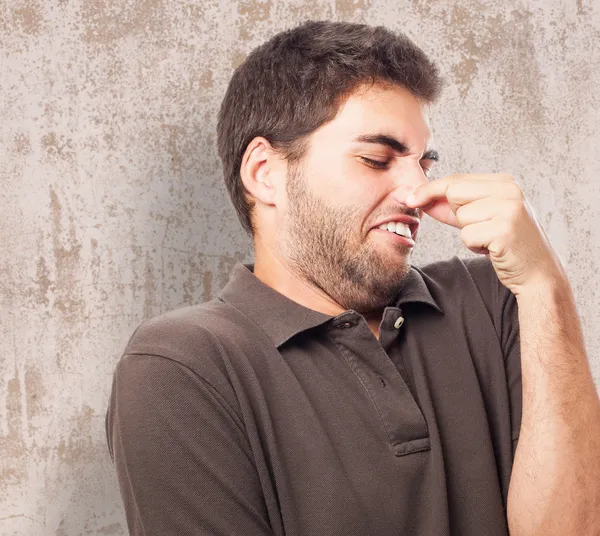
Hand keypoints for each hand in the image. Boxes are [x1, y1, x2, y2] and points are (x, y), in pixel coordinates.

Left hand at [405, 173, 566, 295]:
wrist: (537, 273)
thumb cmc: (506, 244)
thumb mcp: (479, 219)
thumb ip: (451, 208)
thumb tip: (418, 198)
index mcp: (504, 182)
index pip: (456, 180)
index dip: (430, 190)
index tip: (410, 197)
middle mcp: (510, 190)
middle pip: (454, 193)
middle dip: (455, 214)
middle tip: (480, 228)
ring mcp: (509, 209)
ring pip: (460, 216)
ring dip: (468, 233)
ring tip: (490, 239)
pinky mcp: (504, 230)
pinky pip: (467, 236)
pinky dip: (474, 246)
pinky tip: (493, 249)